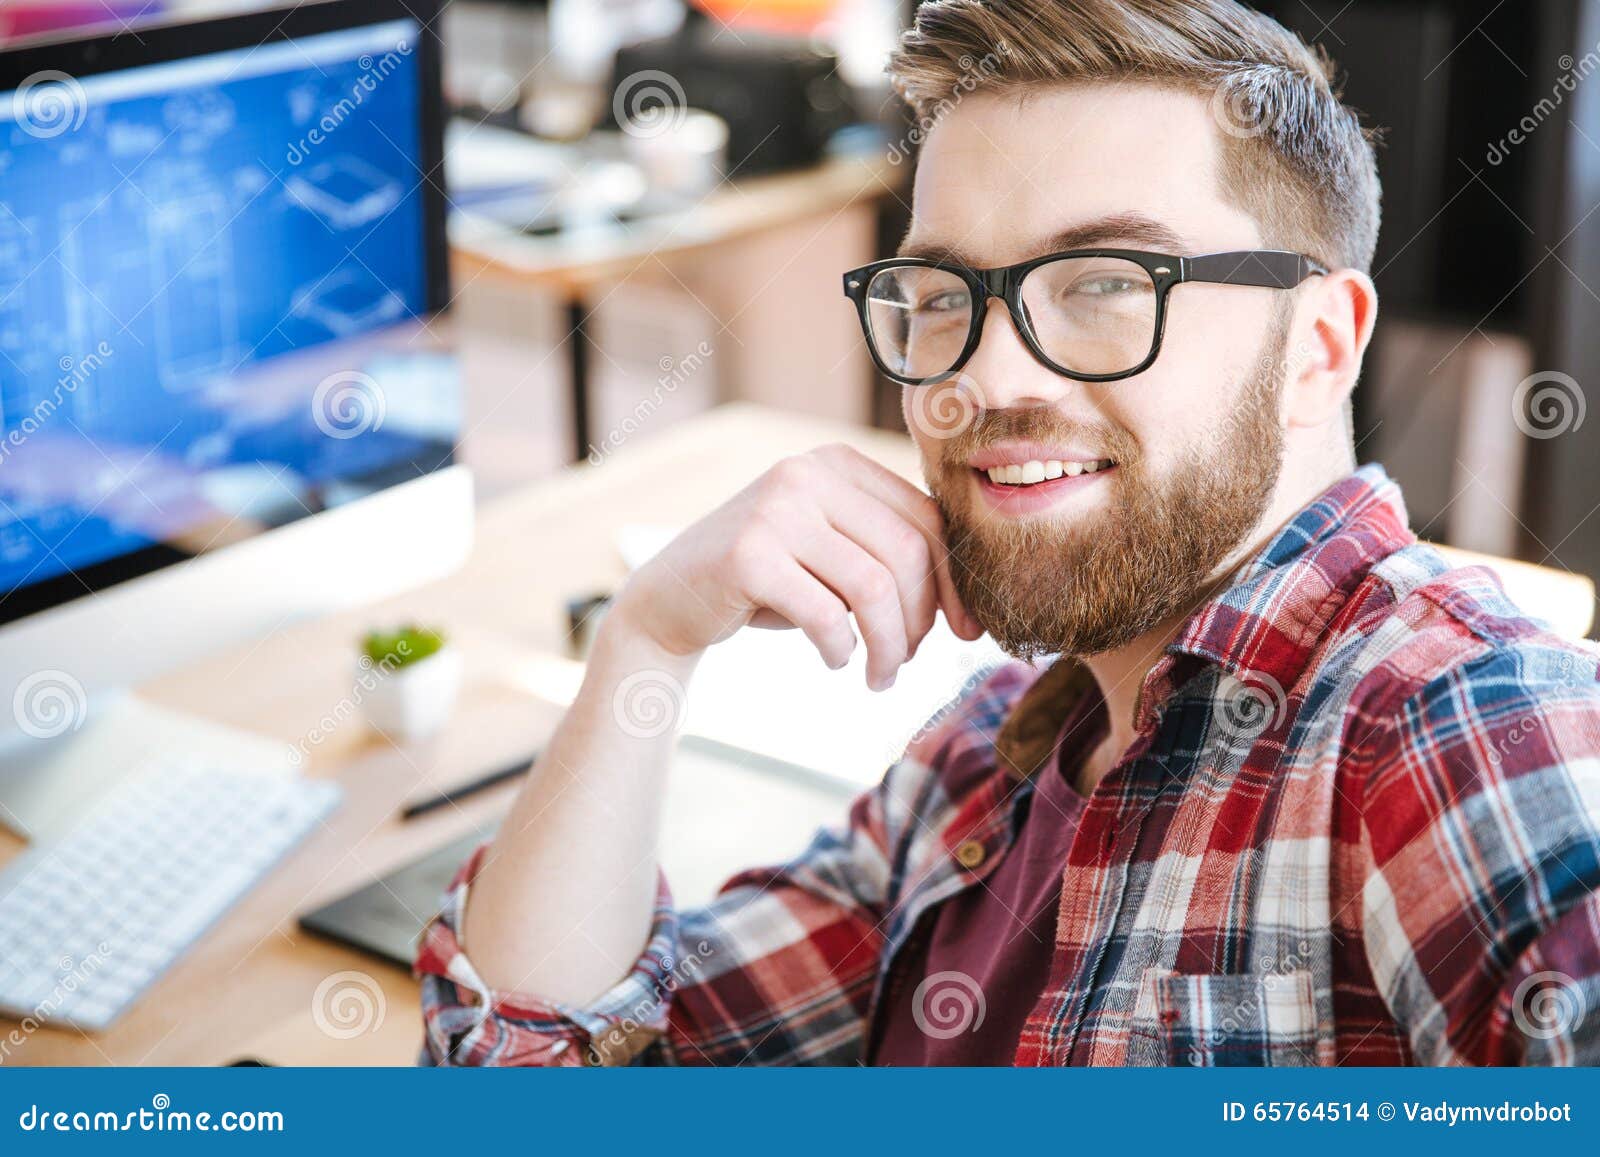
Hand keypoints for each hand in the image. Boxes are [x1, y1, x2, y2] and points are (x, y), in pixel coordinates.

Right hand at [607, 443, 982, 690]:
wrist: (670, 598)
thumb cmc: (766, 583)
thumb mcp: (831, 555)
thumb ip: (887, 555)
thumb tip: (968, 609)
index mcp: (838, 462)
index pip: (927, 520)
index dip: (955, 582)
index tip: (965, 632)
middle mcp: (808, 472)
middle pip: (907, 554)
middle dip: (919, 622)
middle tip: (906, 663)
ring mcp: (775, 508)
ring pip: (873, 588)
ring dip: (888, 645)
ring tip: (879, 676)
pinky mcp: (747, 554)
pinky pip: (826, 615)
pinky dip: (841, 649)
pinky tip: (836, 660)